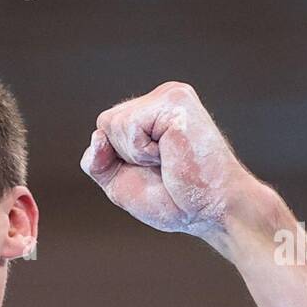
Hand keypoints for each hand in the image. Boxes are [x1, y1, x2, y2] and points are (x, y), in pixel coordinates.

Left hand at [80, 81, 254, 239]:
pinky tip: (171, 154)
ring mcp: (170, 95)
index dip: (116, 159)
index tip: (153, 170)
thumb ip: (98, 162)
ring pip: (112, 123)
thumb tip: (96, 136)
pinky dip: (143, 152)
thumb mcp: (120, 184)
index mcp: (151, 112)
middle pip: (105, 122)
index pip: (105, 129)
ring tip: (169, 160)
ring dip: (135, 155)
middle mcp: (161, 98)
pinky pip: (129, 126)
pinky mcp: (175, 100)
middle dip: (124, 156)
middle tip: (162, 167)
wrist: (211, 211)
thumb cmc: (174, 199)